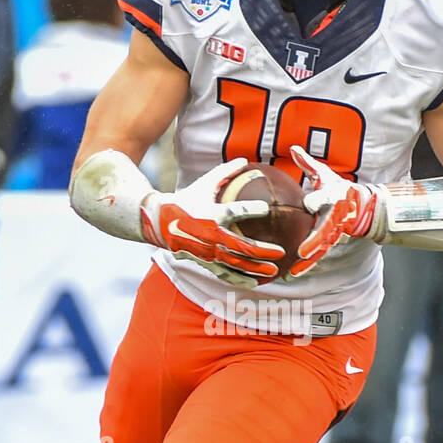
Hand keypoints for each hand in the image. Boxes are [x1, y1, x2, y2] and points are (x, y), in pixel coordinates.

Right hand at [141, 158, 285, 285]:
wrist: (159, 222)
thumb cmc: (186, 199)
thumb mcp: (204, 183)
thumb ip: (225, 172)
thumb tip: (244, 159)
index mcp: (211, 214)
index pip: (234, 212)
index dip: (251, 209)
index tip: (266, 208)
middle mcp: (210, 236)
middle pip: (241, 246)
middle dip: (263, 251)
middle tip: (282, 251)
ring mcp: (208, 252)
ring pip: (236, 264)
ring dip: (257, 269)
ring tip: (275, 271)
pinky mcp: (204, 262)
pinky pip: (225, 274)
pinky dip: (241, 279)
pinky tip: (255, 283)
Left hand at [288, 146, 378, 278]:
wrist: (362, 207)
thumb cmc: (339, 189)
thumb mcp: (325, 175)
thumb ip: (308, 164)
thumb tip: (293, 148)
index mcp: (332, 198)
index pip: (324, 199)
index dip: (317, 201)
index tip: (309, 204)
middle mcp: (333, 218)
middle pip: (323, 231)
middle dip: (313, 241)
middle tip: (301, 251)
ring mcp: (333, 233)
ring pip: (320, 249)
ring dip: (307, 262)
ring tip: (293, 272)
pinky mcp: (329, 242)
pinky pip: (317, 255)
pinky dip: (306, 266)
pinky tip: (292, 274)